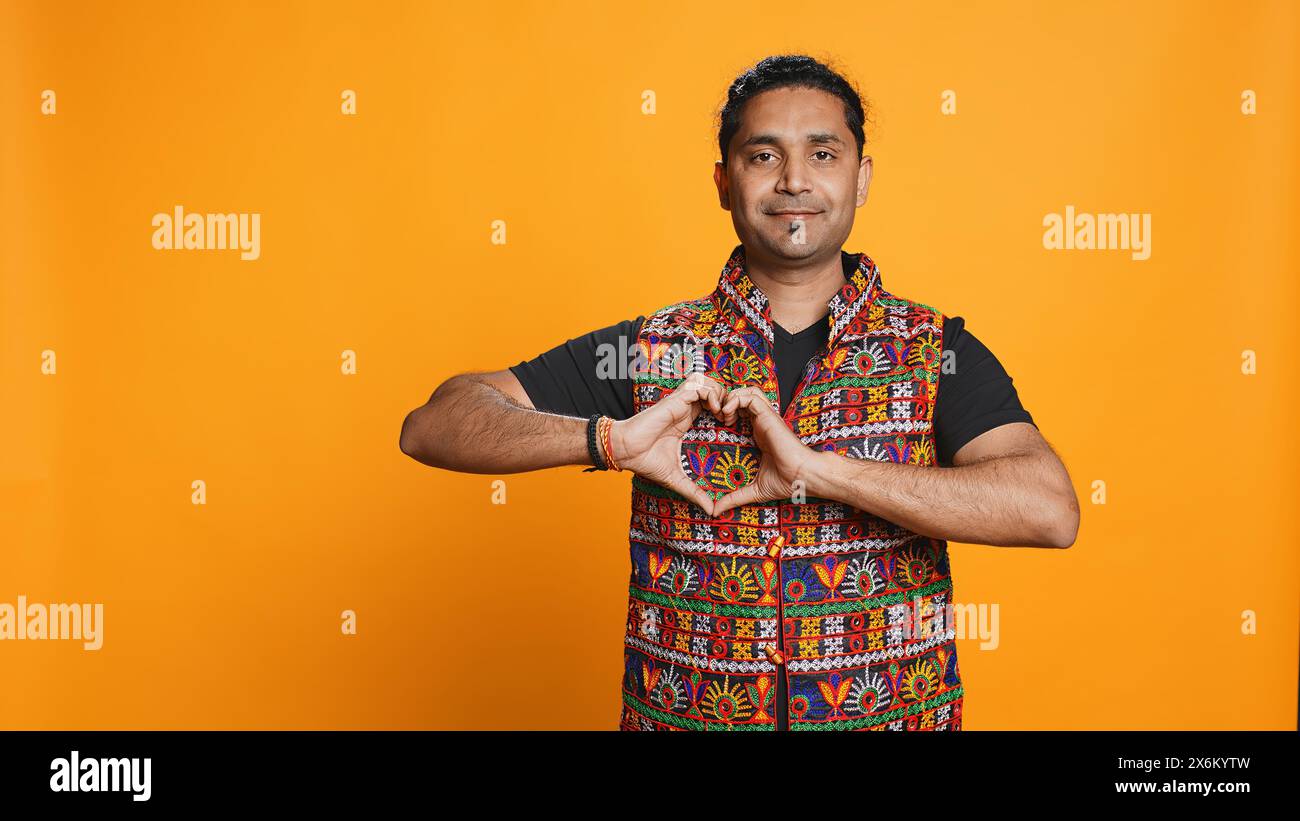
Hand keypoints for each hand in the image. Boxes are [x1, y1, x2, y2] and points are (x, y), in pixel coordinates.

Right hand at [609, 372, 726, 515]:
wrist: (625, 452)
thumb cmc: (646, 461)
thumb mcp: (677, 479)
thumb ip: (695, 492)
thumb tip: (711, 511)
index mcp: (687, 420)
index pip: (712, 404)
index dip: (725, 410)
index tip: (730, 426)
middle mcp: (685, 408)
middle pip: (713, 388)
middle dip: (727, 398)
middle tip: (731, 418)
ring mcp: (680, 402)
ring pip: (707, 382)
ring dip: (721, 394)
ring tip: (724, 413)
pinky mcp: (675, 399)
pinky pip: (698, 386)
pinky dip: (711, 394)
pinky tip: (715, 410)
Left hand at [712, 386, 821, 515]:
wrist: (803, 477)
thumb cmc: (786, 482)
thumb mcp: (753, 490)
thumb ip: (733, 497)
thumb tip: (715, 511)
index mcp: (759, 434)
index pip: (741, 412)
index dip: (727, 413)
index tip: (716, 427)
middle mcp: (762, 423)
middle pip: (743, 397)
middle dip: (725, 402)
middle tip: (716, 417)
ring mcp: (766, 417)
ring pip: (747, 391)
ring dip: (731, 398)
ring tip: (722, 414)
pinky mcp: (769, 415)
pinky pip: (751, 396)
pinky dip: (736, 399)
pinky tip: (728, 414)